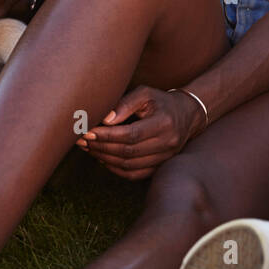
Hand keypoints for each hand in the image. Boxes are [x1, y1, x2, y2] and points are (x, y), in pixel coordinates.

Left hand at [76, 85, 204, 179]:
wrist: (187, 114)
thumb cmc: (161, 101)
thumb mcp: (145, 93)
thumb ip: (125, 104)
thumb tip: (104, 120)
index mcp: (164, 123)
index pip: (131, 134)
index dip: (107, 135)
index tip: (87, 132)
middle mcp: (168, 143)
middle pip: (128, 152)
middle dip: (101, 147)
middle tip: (81, 140)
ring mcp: (165, 157)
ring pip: (129, 165)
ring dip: (105, 158)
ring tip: (88, 148)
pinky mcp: (160, 166)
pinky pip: (135, 174)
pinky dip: (115, 169)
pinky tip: (102, 159)